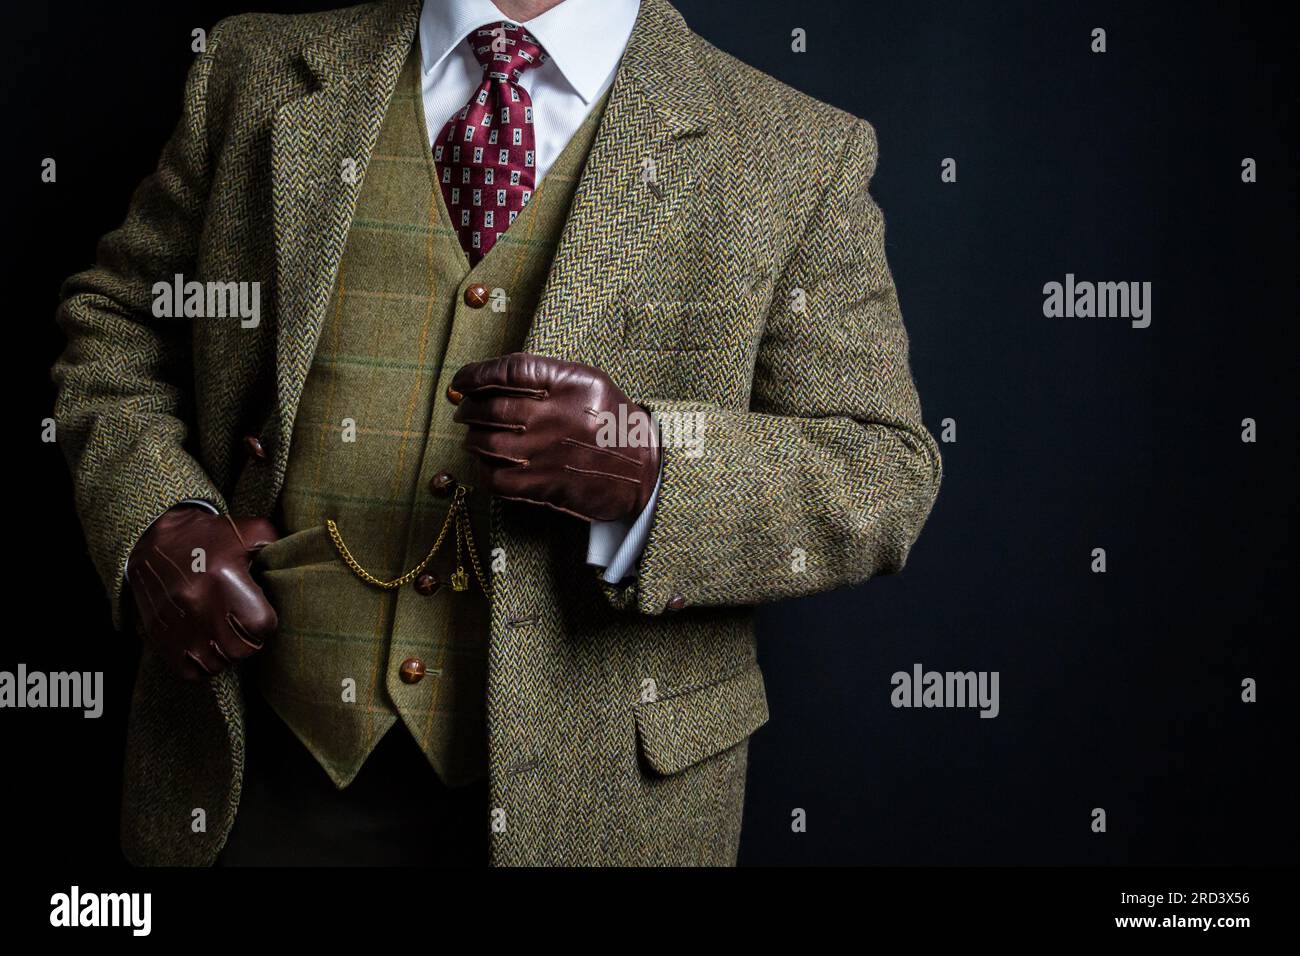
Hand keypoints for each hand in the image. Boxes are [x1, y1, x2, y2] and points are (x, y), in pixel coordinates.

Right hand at [126, 506, 278, 680]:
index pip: (261, 625)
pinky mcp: (160, 638)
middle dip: (249, 641)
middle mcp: (197, 604)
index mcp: (223, 578)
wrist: (153, 539)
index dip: (266, 622)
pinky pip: (190, 672)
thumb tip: (301, 564)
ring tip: (225, 633)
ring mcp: (176, 625)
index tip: (260, 611)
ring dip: (227, 654)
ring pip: (216, 665)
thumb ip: (281, 547)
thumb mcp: (251, 531)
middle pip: (241, 651)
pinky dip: (203, 665)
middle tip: (244, 625)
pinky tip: (207, 644)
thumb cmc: (211, 537)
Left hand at [449, 353, 659, 521]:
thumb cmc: (612, 421)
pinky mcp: (545, 484)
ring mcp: (548, 452)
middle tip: (463, 410)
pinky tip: (486, 465)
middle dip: (468, 409)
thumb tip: (494, 377)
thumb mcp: (590, 383)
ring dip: (472, 439)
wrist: (644, 469)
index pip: (508, 370)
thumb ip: (547, 375)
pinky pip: (496, 479)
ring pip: (487, 443)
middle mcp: (556, 416)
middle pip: (491, 408)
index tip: (461, 380)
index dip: (476, 374)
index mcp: (569, 383)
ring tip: (473, 436)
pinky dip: (483, 471)